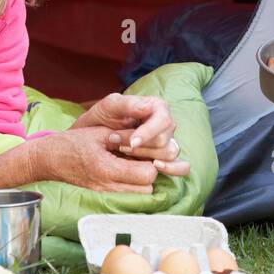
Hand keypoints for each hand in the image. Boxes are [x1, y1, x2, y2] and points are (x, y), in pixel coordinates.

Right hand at [29, 126, 187, 193]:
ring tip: (134, 161)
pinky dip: (133, 183)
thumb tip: (150, 135)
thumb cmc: (72, 142)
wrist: (48, 159)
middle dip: (150, 171)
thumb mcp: (100, 132)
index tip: (145, 148)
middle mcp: (108, 186)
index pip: (147, 174)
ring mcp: (105, 193)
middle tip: (142, 155)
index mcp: (107, 169)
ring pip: (140, 193)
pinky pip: (128, 193)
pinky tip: (126, 167)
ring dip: (142, 178)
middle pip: (148, 188)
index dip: (151, 160)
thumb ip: (126, 136)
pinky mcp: (103, 194)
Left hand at [73, 92, 188, 169]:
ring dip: (148, 156)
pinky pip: (182, 166)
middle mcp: (166, 124)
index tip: (132, 143)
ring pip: (171, 153)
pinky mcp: (165, 159)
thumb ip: (127, 104)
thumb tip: (147, 108)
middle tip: (118, 145)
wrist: (91, 137)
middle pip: (166, 139)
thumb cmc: (101, 118)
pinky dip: (173, 169)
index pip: (163, 120)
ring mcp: (167, 142)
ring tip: (125, 153)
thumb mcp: (109, 106)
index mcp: (157, 107)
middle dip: (141, 146)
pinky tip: (155, 167)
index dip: (148, 133)